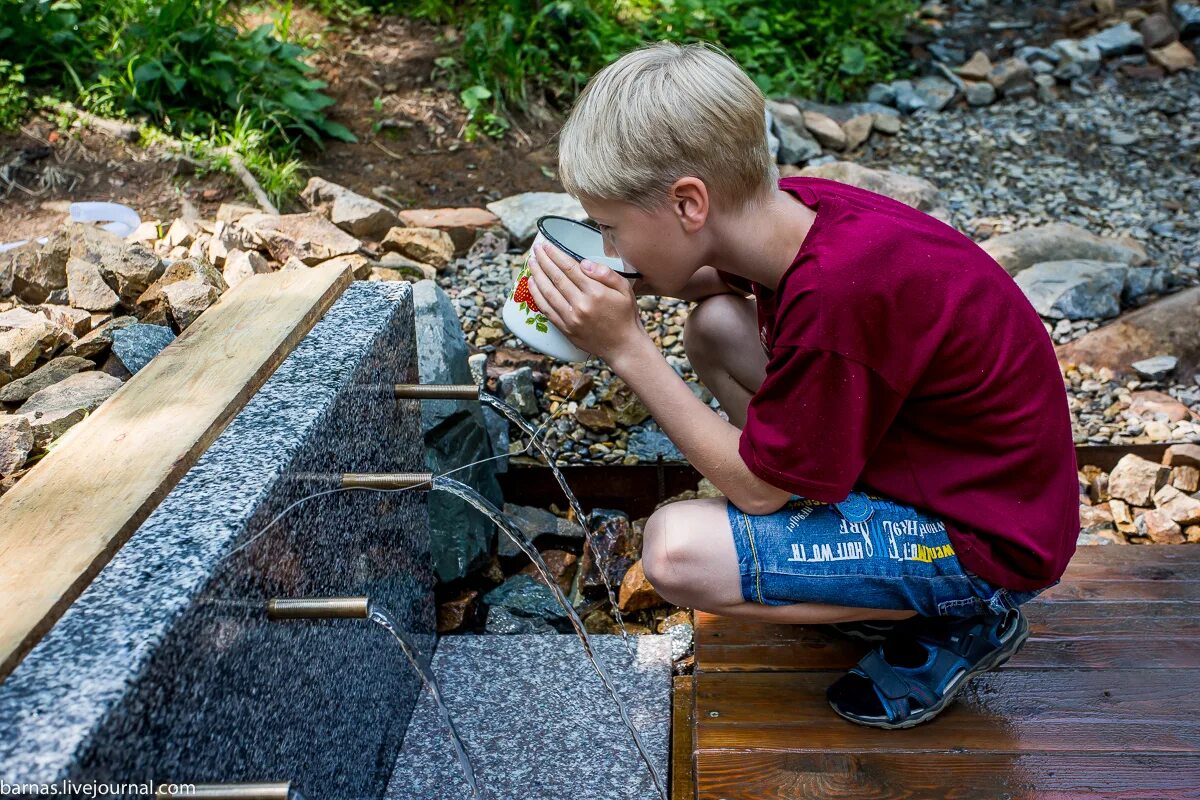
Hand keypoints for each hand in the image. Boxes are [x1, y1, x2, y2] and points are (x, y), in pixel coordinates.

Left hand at [526, 240, 646, 361]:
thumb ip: (606, 274)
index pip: (570, 268)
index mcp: (596, 292)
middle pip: (556, 277)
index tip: (547, 245)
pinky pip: (546, 309)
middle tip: (536, 248)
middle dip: (544, 260)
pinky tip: (532, 284)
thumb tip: (584, 263)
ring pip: (548, 292)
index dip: (555, 255)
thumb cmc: (625, 315)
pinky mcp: (565, 329)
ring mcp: (571, 318)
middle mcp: (581, 304)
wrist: (623, 346)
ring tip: (531, 262)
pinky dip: (537, 295)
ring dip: (537, 275)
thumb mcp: (625, 289)